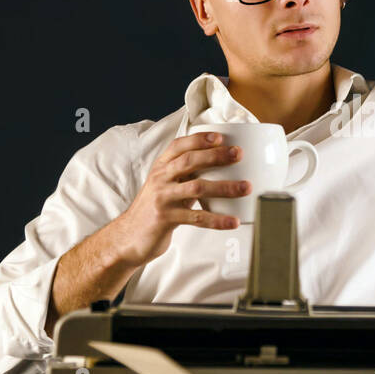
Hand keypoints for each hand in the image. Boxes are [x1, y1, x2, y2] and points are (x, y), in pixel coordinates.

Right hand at [109, 132, 250, 266]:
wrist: (129, 236)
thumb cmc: (155, 209)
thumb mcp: (166, 186)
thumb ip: (185, 176)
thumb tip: (219, 166)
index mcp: (161, 168)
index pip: (178, 146)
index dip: (199, 139)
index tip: (220, 137)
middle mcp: (160, 179)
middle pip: (189, 162)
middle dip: (216, 156)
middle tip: (238, 154)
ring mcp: (162, 198)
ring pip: (197, 188)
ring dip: (224, 187)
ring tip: (245, 187)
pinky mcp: (166, 219)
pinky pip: (196, 217)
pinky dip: (217, 219)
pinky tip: (232, 221)